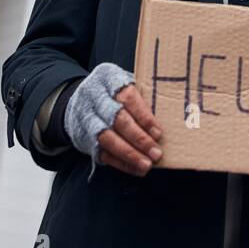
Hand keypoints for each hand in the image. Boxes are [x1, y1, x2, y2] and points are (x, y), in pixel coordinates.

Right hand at [64, 62, 163, 177]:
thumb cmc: (112, 92)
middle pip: (118, 120)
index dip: (144, 117)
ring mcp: (87, 119)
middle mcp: (95, 98)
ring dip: (130, 154)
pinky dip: (121, 163)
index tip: (158, 133)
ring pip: (108, 139)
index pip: (128, 98)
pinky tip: (136, 169)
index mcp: (108, 79)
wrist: (79, 99)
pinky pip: (103, 153)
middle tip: (156, 152)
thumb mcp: (124, 84)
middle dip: (139, 138)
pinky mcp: (84, 138)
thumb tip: (169, 117)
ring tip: (147, 164)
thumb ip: (142, 97)